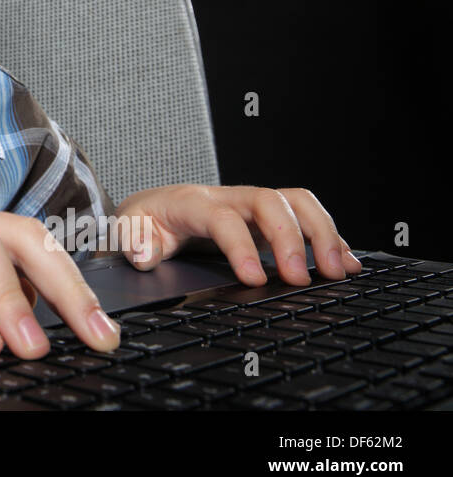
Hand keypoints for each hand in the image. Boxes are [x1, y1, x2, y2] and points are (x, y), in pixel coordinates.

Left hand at [114, 184, 363, 284]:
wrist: (152, 207)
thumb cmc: (144, 219)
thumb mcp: (128, 230)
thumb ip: (133, 241)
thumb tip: (143, 255)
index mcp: (192, 202)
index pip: (222, 217)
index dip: (241, 246)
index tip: (255, 279)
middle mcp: (228, 197)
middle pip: (271, 202)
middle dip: (292, 238)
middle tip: (303, 278)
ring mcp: (252, 206)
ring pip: (296, 202)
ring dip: (323, 233)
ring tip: (338, 270)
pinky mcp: (269, 219)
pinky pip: (306, 216)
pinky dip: (331, 237)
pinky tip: (347, 263)